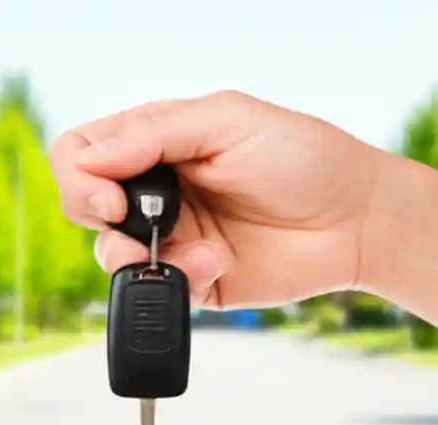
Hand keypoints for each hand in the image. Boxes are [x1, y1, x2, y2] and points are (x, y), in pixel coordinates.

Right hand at [49, 90, 398, 308]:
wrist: (358, 221)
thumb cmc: (304, 158)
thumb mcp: (228, 121)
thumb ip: (155, 133)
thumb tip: (90, 160)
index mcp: (154, 141)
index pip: (80, 153)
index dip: (79, 176)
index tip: (111, 195)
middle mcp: (153, 189)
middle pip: (82, 206)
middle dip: (100, 218)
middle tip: (134, 222)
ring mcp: (167, 236)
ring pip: (109, 255)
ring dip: (139, 256)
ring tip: (192, 249)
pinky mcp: (189, 278)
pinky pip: (155, 290)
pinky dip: (183, 279)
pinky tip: (219, 263)